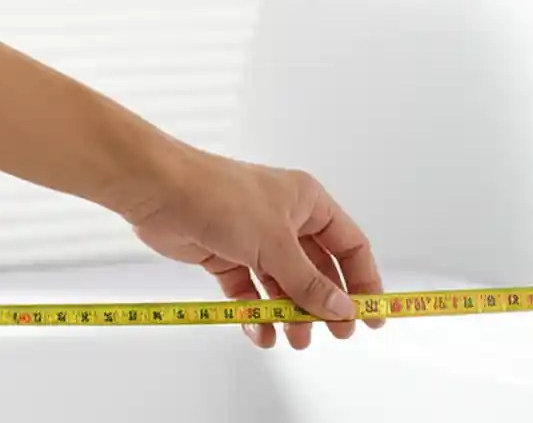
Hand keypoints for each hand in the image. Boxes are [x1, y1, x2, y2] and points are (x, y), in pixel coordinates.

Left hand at [131, 152, 383, 349]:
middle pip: (317, 269)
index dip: (364, 281)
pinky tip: (260, 332)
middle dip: (324, 303)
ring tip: (294, 340)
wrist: (159, 191)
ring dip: (290, 313)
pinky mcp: (226, 255)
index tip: (373, 316)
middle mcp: (285, 219)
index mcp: (307, 202)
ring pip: (283, 284)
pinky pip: (250, 290)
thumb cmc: (221, 198)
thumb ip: (307, 282)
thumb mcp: (274, 244)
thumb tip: (342, 309)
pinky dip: (256, 312)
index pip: (349, 245)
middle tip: (333, 334)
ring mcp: (254, 238)